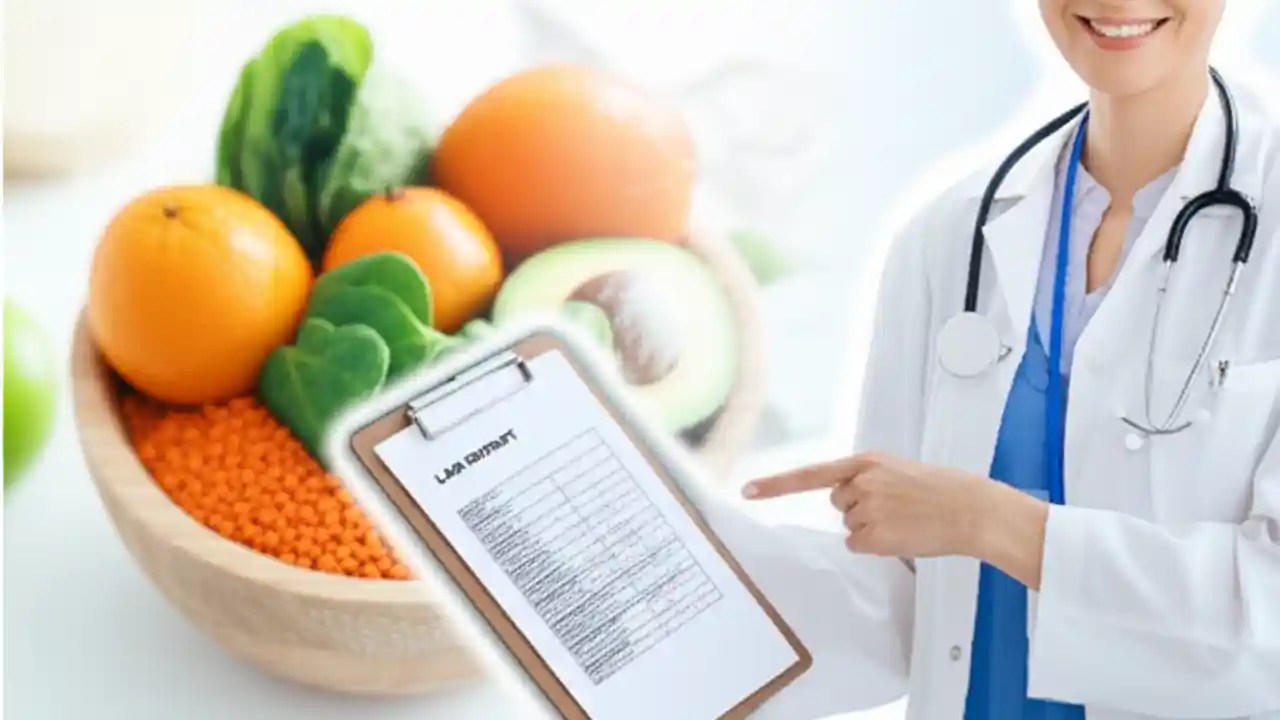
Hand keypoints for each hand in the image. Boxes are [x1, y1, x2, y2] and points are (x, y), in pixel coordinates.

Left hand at [742, 452, 1048, 588]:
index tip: (747, 490)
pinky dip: (877, 546)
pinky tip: (903, 535)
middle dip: (861, 508)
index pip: (811, 474)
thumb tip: (847, 498)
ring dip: (873, 528)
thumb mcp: (901, 469)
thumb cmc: (943, 489)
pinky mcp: (873, 537)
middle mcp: (861, 483)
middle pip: (839, 503)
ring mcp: (866, 510)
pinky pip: (860, 546)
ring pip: (851, 527)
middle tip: (898, 507)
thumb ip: (870, 477)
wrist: (973, 509)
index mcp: (867, 462)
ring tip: (907, 520)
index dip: (776, 484)